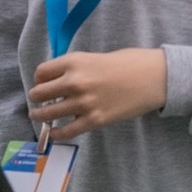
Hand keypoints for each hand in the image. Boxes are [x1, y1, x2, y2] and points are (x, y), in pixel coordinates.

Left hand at [29, 48, 167, 141]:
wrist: (154, 78)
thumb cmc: (130, 62)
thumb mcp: (97, 57)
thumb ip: (78, 68)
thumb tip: (62, 81)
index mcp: (75, 62)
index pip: (41, 72)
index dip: (40, 78)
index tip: (43, 83)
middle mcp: (74, 82)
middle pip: (39, 93)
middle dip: (37, 97)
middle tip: (39, 100)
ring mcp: (83, 103)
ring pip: (48, 113)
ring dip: (40, 116)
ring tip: (39, 116)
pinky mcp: (94, 121)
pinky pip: (66, 132)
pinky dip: (56, 133)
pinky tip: (54, 132)